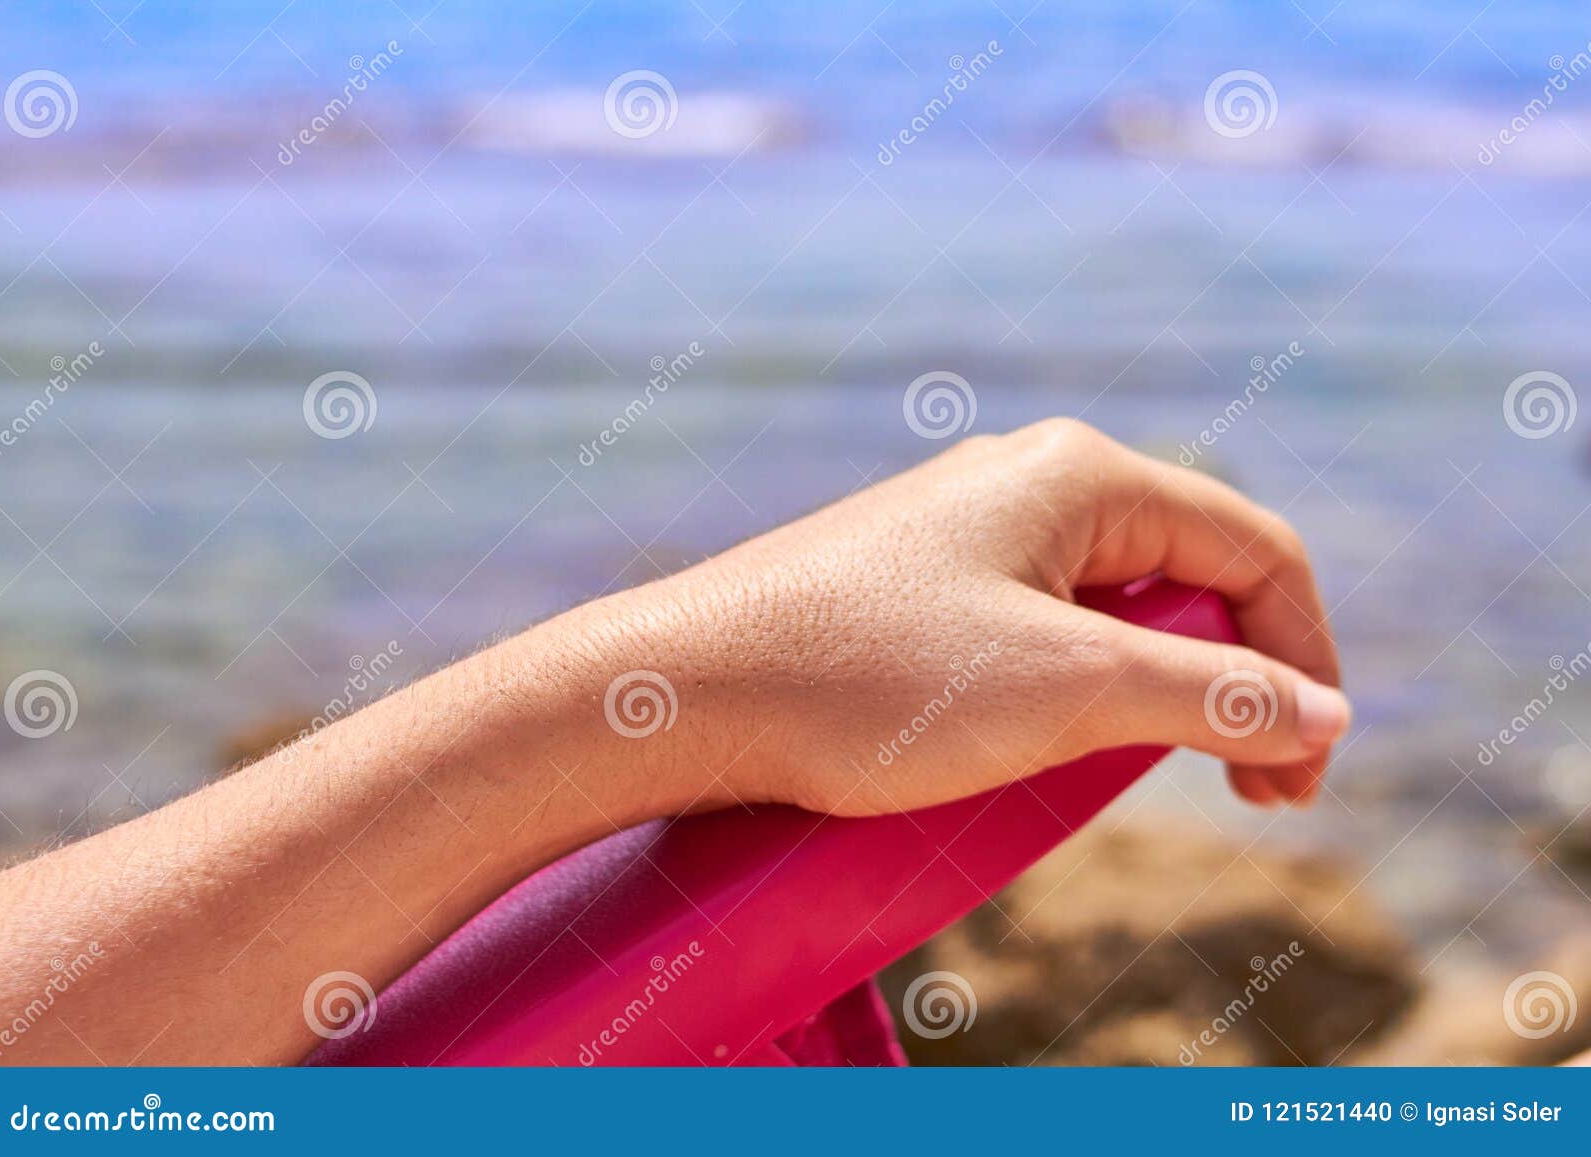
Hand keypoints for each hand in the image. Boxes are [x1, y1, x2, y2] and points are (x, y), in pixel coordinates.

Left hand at [590, 418, 1348, 816]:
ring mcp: (972, 532)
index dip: (1306, 662)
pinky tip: (1070, 745)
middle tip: (1254, 794)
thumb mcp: (1068, 690)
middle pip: (1194, 574)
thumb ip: (1213, 695)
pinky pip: (1047, 626)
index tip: (1301, 778)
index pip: (1258, 551)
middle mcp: (1034, 482)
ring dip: (1165, 692)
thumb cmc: (870, 679)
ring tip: (1160, 774)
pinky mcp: (925, 585)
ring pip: (1119, 606)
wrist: (686, 691)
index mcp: (1084, 475)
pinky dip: (1089, 688)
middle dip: (1240, 682)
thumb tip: (1328, 715)